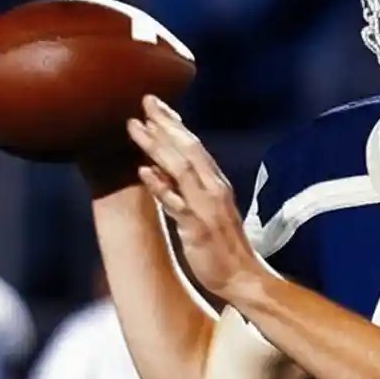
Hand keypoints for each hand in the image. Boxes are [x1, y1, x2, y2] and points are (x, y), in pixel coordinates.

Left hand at [127, 95, 264, 299]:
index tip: (157, 105)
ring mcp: (206, 207)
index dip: (176, 124)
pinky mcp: (197, 228)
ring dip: (157, 146)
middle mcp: (213, 190)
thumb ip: (192, 190)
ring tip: (135, 127)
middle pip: (188, 149)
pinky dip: (161, 186)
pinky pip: (176, 203)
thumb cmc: (224, 248)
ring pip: (180, 169)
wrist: (244, 278)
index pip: (195, 146)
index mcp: (216, 185)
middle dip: (165, 123)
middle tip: (146, 100)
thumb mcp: (210, 212)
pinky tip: (143, 172)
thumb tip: (165, 172)